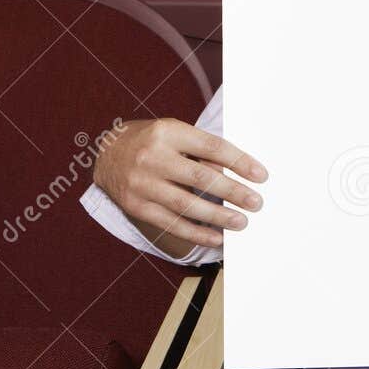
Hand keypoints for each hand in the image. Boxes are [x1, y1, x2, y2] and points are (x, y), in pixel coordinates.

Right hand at [93, 118, 267, 250]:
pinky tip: (216, 237)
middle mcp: (152, 156)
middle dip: (232, 192)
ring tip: (241, 222)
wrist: (106, 153)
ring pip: (186, 204)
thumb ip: (202, 151)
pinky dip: (196, 233)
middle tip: (256, 203)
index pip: (211, 146)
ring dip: (217, 216)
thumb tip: (236, 174)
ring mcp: (141, 183)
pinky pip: (171, 223)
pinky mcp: (136, 206)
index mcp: (168, 132)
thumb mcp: (175, 134)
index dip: (239, 161)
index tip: (261, 176)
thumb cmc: (152, 142)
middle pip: (200, 177)